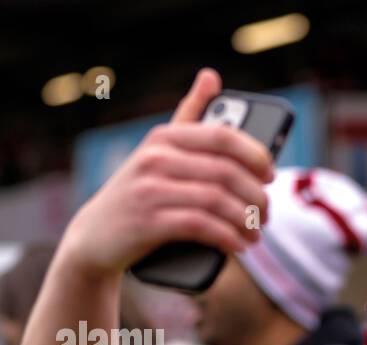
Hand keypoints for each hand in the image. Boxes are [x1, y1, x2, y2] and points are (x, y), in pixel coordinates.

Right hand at [58, 68, 273, 279]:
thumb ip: (188, 117)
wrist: (95, 237)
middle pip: (227, 173)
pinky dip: (227, 238)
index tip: (271, 176)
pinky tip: (238, 246)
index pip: (224, 136)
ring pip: (218, 201)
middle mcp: (155, 158)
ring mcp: (150, 189)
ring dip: (246, 222)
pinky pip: (201, 226)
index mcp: (165, 137)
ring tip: (256, 234)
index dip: (256, 156)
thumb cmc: (139, 193)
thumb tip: (211, 76)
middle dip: (256, 197)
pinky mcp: (148, 222)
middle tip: (267, 214)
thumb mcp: (159, 151)